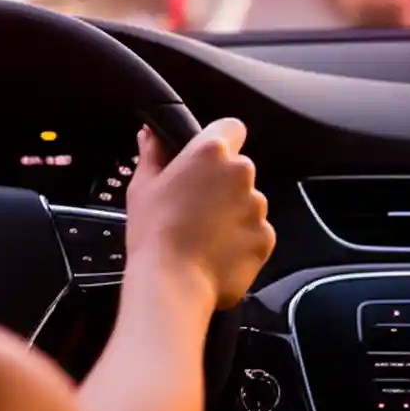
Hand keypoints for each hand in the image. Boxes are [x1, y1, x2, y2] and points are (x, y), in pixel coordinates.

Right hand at [125, 119, 274, 309]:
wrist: (173, 283)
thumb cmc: (154, 233)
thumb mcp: (143, 187)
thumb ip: (152, 154)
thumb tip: (149, 134)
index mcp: (210, 153)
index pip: (231, 127)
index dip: (219, 139)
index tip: (205, 158)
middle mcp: (241, 174)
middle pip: (238, 168)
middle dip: (222, 182)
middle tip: (194, 203)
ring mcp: (257, 207)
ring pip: (248, 201)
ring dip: (232, 211)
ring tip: (203, 233)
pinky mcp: (266, 238)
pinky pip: (255, 231)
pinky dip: (241, 238)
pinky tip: (215, 251)